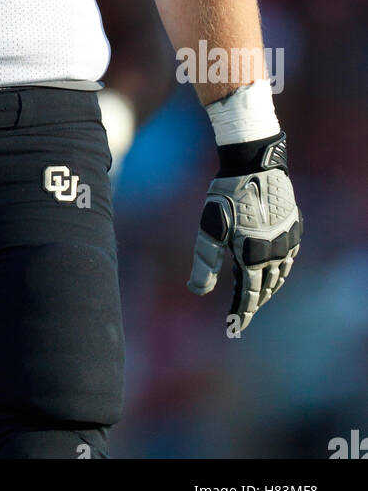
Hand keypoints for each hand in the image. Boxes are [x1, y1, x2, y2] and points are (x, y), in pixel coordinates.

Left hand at [188, 131, 302, 331]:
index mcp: (254, 256)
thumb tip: (196, 291)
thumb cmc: (226, 195)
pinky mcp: (294, 227)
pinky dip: (280, 269)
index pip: (249, 296)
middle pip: (266, 288)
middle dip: (254, 302)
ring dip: (268, 287)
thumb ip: (205, 263)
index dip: (241, 312)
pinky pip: (289, 257)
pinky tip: (272, 268)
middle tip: (242, 312)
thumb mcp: (210, 229)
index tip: (234, 326)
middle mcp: (276, 252)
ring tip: (256, 294)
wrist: (254, 164)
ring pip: (281, 274)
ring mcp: (288, 240)